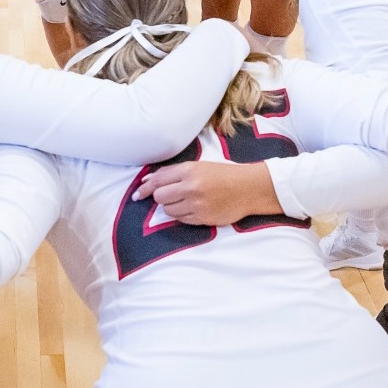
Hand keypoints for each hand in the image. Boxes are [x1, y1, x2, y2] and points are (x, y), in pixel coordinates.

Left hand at [131, 160, 278, 226]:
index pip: (157, 181)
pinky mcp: (203, 218)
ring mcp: (197, 204)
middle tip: (172, 195)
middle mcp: (191, 187)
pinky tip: (193, 208)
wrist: (249, 188)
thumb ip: (172, 173)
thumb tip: (147, 181)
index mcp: (189, 170)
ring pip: (168, 211)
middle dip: (162, 197)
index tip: (138, 195)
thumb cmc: (223, 174)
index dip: (145, 189)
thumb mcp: (198, 166)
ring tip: (186, 201)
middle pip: (159, 197)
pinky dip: (182, 215)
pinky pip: (181, 220)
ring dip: (172, 207)